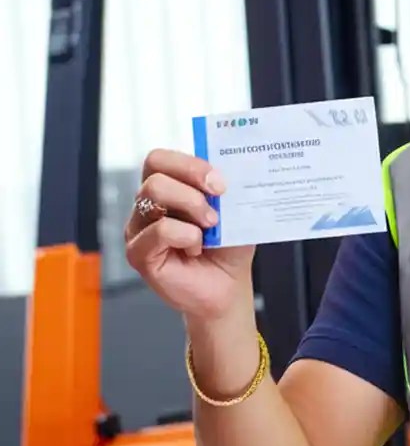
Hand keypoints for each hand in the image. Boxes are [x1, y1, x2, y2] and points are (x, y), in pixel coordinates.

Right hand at [124, 149, 255, 321]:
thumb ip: (226, 188)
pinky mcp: (138, 252)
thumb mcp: (234, 211)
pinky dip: (185, 236)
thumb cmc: (228, 247)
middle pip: (156, 175)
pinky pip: (158, 230)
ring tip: (210, 229)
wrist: (228, 286)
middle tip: (217, 211)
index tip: (220, 184)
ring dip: (191, 208)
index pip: (160, 159)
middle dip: (193, 187)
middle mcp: (147, 204)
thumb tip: (231, 169)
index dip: (190, 165)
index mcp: (168, 187)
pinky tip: (195, 249)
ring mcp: (138, 227)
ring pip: (154, 194)